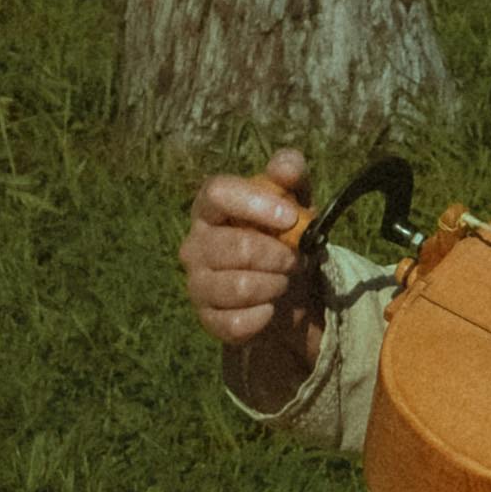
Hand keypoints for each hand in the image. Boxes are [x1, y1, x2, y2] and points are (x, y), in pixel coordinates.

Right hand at [180, 149, 321, 394]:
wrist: (287, 284)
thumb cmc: (283, 233)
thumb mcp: (295, 198)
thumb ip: (291, 174)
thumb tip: (285, 168)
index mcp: (210, 208)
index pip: (217, 193)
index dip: (254, 204)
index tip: (290, 217)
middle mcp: (194, 245)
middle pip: (234, 247)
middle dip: (278, 255)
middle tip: (295, 258)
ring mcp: (197, 284)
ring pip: (237, 287)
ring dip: (275, 285)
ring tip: (285, 280)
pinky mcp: (207, 319)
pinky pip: (235, 323)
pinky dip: (263, 316)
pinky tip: (271, 307)